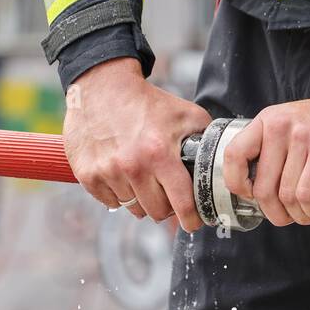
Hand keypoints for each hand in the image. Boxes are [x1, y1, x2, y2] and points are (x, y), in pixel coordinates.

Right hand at [63, 57, 211, 231]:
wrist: (103, 86)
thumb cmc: (148, 102)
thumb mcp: (186, 114)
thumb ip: (206, 139)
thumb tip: (221, 161)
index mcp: (160, 153)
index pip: (182, 203)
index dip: (192, 218)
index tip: (194, 222)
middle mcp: (132, 166)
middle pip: (157, 212)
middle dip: (167, 207)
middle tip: (168, 195)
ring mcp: (107, 172)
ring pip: (133, 208)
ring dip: (141, 200)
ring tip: (145, 180)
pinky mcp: (88, 174)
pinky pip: (110, 202)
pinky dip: (119, 195)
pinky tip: (124, 177)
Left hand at [222, 89, 309, 226]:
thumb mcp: (295, 122)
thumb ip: (276, 145)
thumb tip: (260, 188)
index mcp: (268, 119)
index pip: (233, 155)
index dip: (237, 185)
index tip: (252, 197)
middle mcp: (280, 125)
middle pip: (262, 188)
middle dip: (275, 213)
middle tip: (289, 217)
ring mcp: (302, 137)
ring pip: (285, 196)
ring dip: (299, 215)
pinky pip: (305, 193)